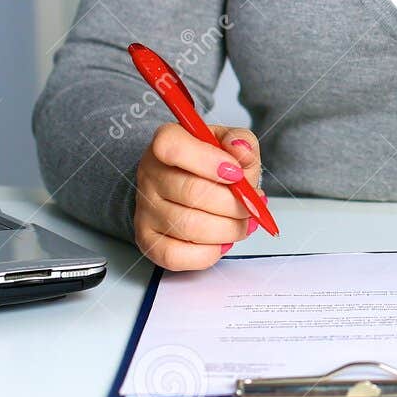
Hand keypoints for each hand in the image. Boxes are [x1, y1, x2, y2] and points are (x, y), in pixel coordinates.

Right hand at [134, 123, 263, 270]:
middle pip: (192, 192)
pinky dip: (208, 253)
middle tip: (251, 207)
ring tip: (242, 224)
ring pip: (189, 226)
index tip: (236, 173)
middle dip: (233, 204)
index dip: (209, 161)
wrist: (189, 185)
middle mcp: (150, 174)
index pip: (172, 146)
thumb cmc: (210, 163)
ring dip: (227, 230)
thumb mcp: (229, 142)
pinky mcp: (147, 239)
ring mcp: (145, 208)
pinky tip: (221, 241)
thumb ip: (240, 141)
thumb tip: (242, 152)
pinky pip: (176, 255)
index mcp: (167, 141)